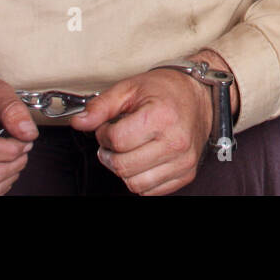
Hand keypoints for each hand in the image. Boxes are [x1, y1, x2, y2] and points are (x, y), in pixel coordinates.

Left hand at [72, 49, 234, 195]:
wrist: (200, 96)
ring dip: (124, 170)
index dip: (103, 134)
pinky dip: (140, 179)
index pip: (116, 140)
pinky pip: (151, 191)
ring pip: (135, 183)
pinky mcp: (187, 173)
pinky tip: (142, 160)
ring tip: (127, 151)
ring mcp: (183, 160)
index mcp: (161, 116)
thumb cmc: (166, 90)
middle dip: (110, 154)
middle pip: (123, 166)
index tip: (107, 128)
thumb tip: (79, 122)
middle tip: (114, 141)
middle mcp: (175, 141)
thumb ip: (101, 106)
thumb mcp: (130, 88)